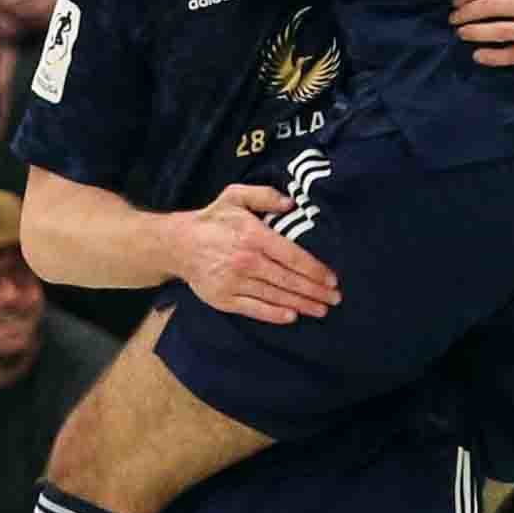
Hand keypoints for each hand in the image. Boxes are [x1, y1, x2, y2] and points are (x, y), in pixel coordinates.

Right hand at [173, 185, 337, 321]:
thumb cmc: (212, 220)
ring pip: (276, 296)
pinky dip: (275, 315)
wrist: (178, 244)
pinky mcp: (224, 299)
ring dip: (301, 304)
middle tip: (335, 298)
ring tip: (321, 309)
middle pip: (288, 280)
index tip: (332, 278)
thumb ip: (264, 196)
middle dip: (315, 291)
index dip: (315, 269)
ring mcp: (235, 283)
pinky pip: (255, 309)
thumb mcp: (235, 196)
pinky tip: (292, 316)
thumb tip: (291, 204)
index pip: (292, 257)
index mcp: (253, 236)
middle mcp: (247, 261)